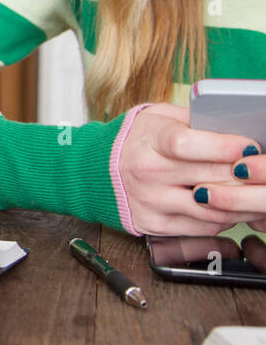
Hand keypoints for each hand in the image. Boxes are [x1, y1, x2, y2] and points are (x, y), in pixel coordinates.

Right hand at [119, 103, 265, 235]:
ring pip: (213, 209)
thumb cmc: (138, 140)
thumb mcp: (159, 117)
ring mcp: (150, 202)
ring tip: (254, 191)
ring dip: (243, 202)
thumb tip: (240, 126)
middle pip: (209, 178)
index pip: (187, 145)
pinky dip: (225, 217)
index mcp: (148, 141)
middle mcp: (146, 174)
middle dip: (245, 175)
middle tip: (261, 169)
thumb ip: (195, 120)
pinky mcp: (155, 224)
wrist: (96, 170)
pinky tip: (231, 204)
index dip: (224, 147)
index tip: (249, 146)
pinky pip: (203, 226)